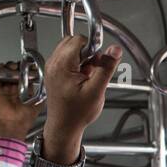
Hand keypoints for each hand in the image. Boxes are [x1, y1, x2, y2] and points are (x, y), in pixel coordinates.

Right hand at [0, 60, 43, 140]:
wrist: (13, 126)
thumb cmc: (24, 120)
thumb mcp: (38, 106)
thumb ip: (43, 97)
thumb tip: (50, 89)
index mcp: (25, 94)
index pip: (25, 78)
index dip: (27, 72)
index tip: (30, 66)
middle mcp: (15, 91)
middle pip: (15, 74)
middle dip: (18, 67)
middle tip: (21, 66)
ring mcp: (6, 90)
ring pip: (7, 74)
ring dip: (9, 68)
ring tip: (14, 67)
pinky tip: (3, 67)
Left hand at [41, 36, 122, 159]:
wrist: (65, 126)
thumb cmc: (76, 113)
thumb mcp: (96, 90)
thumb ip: (106, 67)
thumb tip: (115, 50)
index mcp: (62, 65)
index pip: (79, 40)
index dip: (93, 48)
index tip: (99, 61)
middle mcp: (53, 64)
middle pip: (73, 42)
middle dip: (88, 53)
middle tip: (94, 69)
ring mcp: (52, 67)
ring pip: (70, 49)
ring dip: (83, 58)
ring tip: (88, 75)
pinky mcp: (54, 72)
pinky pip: (66, 59)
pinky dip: (77, 64)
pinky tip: (82, 78)